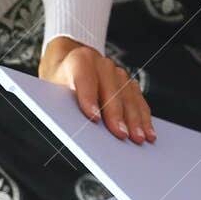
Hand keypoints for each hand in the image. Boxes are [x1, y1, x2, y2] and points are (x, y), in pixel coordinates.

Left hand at [39, 38, 155, 143]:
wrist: (69, 63)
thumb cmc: (60, 81)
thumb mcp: (53, 88)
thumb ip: (62, 103)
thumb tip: (72, 128)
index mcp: (80, 60)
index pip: (85, 79)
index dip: (89, 98)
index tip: (94, 119)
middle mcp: (102, 63)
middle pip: (111, 89)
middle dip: (116, 114)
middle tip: (121, 134)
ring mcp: (117, 72)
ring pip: (129, 95)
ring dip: (135, 118)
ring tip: (138, 138)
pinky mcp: (128, 83)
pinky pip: (138, 100)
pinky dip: (143, 117)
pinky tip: (147, 132)